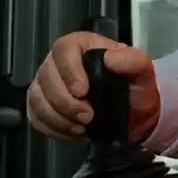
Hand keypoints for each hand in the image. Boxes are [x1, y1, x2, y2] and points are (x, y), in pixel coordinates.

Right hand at [26, 31, 160, 141]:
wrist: (132, 112)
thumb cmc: (135, 86)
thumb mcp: (143, 71)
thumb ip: (133, 61)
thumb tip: (110, 59)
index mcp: (82, 45)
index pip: (64, 49)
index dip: (69, 71)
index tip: (82, 92)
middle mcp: (59, 61)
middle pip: (46, 76)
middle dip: (64, 101)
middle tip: (88, 116)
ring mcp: (47, 83)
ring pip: (37, 97)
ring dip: (57, 117)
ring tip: (81, 126)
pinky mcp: (42, 105)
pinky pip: (35, 116)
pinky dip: (52, 127)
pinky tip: (72, 131)